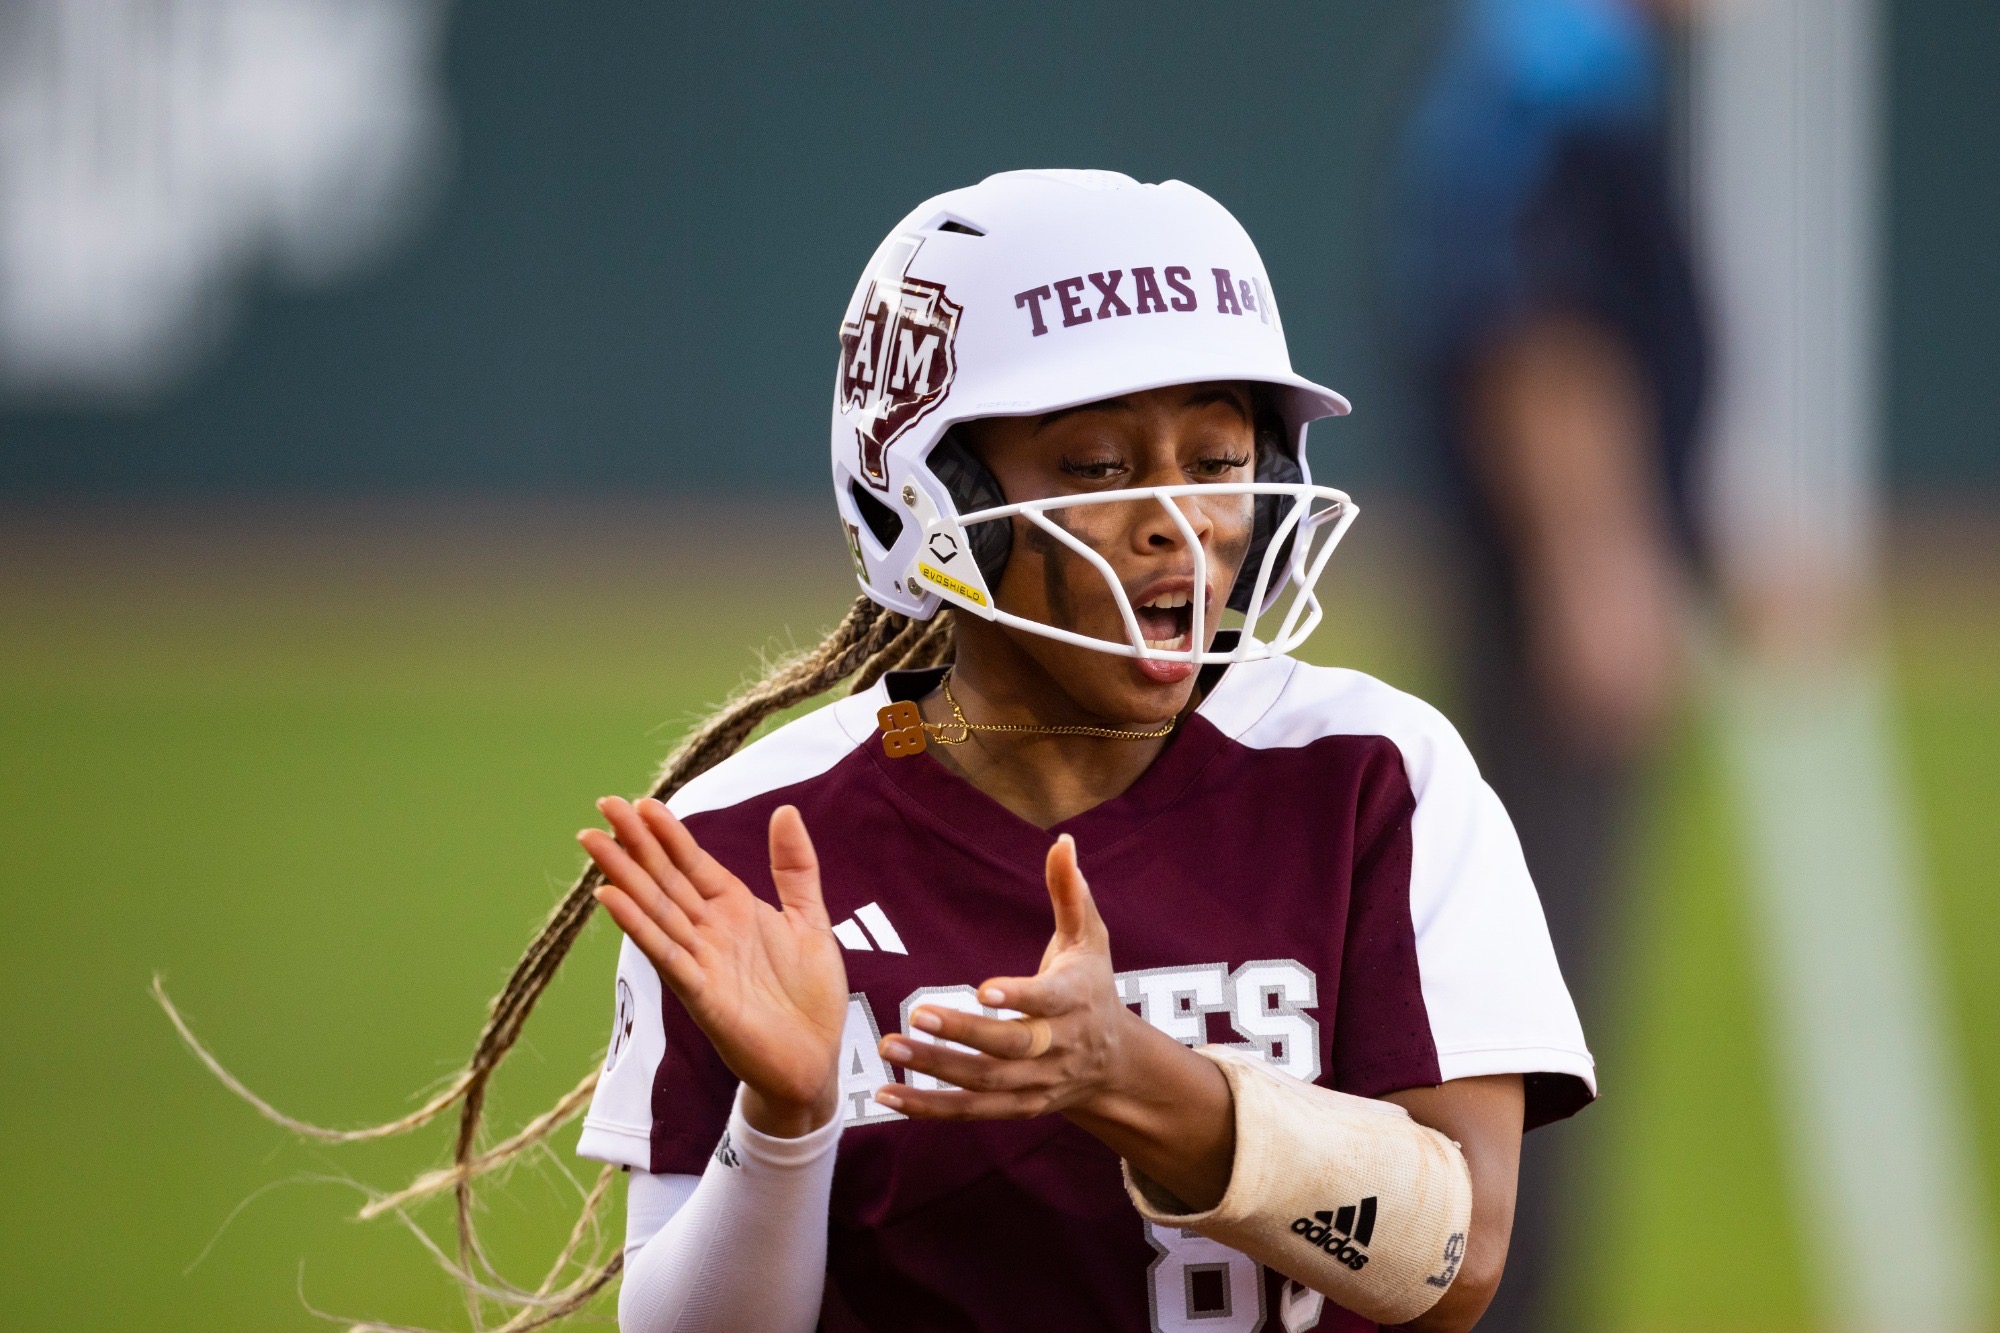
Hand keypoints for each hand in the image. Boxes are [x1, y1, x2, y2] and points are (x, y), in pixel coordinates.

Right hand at [580, 798, 846, 1137]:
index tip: (640, 801)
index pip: (693, 862)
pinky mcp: (702, 995)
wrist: (815, 1060)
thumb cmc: (809, 994)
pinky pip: (666, 954)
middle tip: (603, 803)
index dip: (667, 832)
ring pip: (656, 909)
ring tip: (594, 842)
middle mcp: (710, 931)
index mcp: (735, 910)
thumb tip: (785, 809)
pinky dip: (639, 926)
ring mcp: (701, 961)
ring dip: (624, 876)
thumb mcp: (810, 919)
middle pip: (665, 878)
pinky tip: (612, 899)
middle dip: (634, 842)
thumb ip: (795, 868)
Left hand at [875, 832, 1236, 1205]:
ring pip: (984, 1082)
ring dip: (935, 1069)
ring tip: (890, 1047)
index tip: (983, 989)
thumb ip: (1070, 892)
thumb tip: (1063, 841)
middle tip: (916, 1012)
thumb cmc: (1092, 985)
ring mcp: (1036, 1083)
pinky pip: (970, 1112)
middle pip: (1009, 1046)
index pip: (1048, 1000)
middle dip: (963, 1033)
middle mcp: (1057, 1047)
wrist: (1115, 1064)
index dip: (1019, 996)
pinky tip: (887, 1094)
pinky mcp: (1017, 1107)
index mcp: (1075, 1000)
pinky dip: (929, 1108)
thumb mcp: (1089, 937)